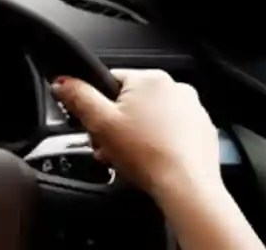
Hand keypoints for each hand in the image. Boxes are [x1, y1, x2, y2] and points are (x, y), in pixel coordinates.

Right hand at [51, 70, 220, 200]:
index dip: (96, 107)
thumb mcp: (100, 123)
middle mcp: (176, 87)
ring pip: (152, 119)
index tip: (95, 128)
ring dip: (137, 136)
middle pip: (131, 103)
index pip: (110, 82)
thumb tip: (63, 81)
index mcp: (150, 78)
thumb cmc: (147, 154)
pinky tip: (153, 162)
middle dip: (116, 126)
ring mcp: (194, 110)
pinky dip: (161, 144)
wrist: (187, 187)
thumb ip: (78, 96)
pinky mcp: (203, 132)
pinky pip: (173, 133)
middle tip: (110, 149)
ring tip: (130, 160)